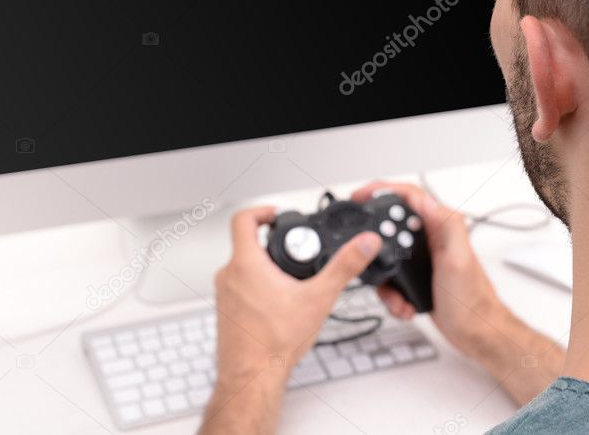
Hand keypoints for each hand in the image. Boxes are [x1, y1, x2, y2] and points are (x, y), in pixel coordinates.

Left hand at [201, 206, 380, 433]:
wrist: (252, 378)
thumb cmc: (274, 343)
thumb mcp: (318, 298)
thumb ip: (344, 267)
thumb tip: (364, 245)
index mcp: (246, 264)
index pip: (244, 218)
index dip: (262, 210)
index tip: (278, 215)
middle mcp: (228, 276)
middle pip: (247, 244)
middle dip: (273, 244)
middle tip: (295, 252)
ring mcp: (224, 295)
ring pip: (243, 268)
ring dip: (265, 268)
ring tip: (290, 281)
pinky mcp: (226, 312)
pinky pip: (240, 289)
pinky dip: (258, 289)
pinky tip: (278, 305)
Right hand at [350, 182, 505, 357]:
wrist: (474, 332)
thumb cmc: (471, 299)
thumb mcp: (458, 259)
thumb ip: (445, 226)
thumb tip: (424, 199)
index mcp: (442, 226)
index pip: (409, 196)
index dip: (382, 190)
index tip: (360, 196)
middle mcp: (431, 237)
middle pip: (391, 225)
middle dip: (377, 244)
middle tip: (367, 258)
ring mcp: (421, 257)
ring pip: (387, 255)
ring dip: (384, 277)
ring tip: (395, 293)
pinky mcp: (415, 275)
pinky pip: (391, 278)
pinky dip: (391, 293)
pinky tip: (403, 304)